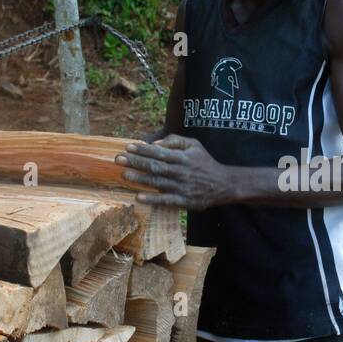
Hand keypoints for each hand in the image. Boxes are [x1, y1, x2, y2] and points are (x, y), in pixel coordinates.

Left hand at [116, 135, 232, 209]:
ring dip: (140, 179)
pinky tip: (139, 197)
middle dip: (136, 162)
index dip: (143, 150)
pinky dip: (152, 199)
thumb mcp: (194, 145)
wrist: (223, 184)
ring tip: (124, 174)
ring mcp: (182, 187)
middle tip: (118, 159)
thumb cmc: (205, 162)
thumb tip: (154, 143)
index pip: (159, 152)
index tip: (128, 147)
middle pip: (155, 167)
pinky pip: (166, 200)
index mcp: (183, 157)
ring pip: (158, 182)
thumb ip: (175, 141)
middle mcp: (181, 171)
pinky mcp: (184, 200)